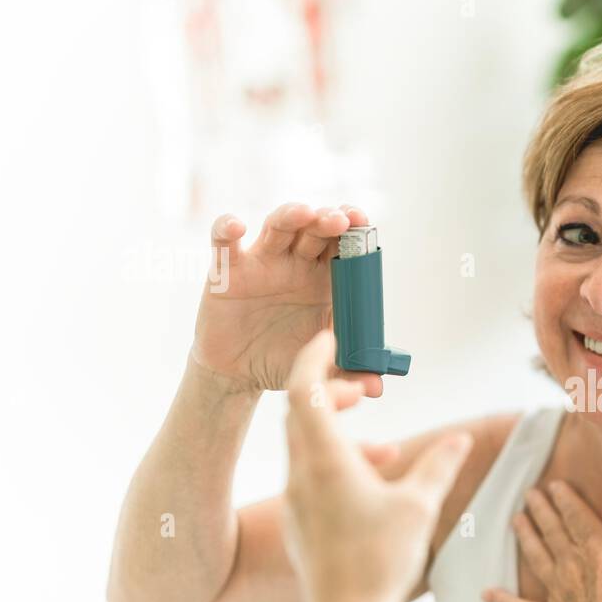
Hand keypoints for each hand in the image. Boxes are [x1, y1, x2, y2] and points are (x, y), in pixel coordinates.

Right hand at [190, 202, 384, 396]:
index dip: (355, 230)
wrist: (240, 375)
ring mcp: (262, 262)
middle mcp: (296, 263)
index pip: (344, 245)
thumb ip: (349, 374)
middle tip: (341, 220)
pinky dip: (226, 229)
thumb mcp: (320, 369)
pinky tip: (237, 226)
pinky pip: (224, 244)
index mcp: (326, 279)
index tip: (364, 224)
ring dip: (291, 216)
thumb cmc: (286, 360)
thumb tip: (377, 388)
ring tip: (305, 213)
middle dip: (329, 219)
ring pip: (278, 227)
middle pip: (315, 228)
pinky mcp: (227, 272)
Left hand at [282, 329, 472, 601]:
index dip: (314, 356)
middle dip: (334, 392)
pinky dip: (337, 464)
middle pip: (302, 412)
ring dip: (341, 434)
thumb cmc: (380, 563)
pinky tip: (371, 486)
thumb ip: (439, 465)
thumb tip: (461, 437)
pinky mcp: (299, 523)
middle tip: (366, 391)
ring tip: (387, 452)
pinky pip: (311, 476)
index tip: (330, 337)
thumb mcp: (419, 507)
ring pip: (307, 446)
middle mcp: (301, 475)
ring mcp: (295, 501)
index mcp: (325, 461)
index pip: (304, 389)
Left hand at [480, 480, 601, 601]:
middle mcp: (574, 568)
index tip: (555, 484)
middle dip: (542, 511)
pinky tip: (486, 594)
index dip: (567, 500)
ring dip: (525, 538)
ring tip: (516, 520)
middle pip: (553, 533)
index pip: (578, 518)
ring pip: (537, 559)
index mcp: (600, 553)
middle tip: (530, 494)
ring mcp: (559, 596)